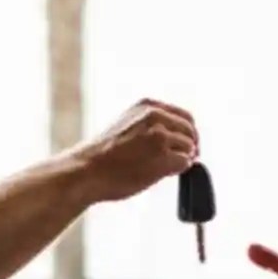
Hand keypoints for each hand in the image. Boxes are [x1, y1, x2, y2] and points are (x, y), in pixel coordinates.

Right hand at [73, 98, 197, 201]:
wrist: (86, 171)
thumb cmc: (103, 154)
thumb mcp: (128, 124)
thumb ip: (151, 124)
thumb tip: (176, 137)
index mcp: (148, 105)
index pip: (184, 116)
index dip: (188, 133)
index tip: (186, 144)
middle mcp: (156, 116)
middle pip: (190, 131)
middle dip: (191, 146)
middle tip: (186, 159)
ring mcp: (160, 136)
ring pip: (190, 148)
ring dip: (183, 159)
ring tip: (165, 168)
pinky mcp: (163, 157)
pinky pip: (185, 163)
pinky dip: (179, 170)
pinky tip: (164, 173)